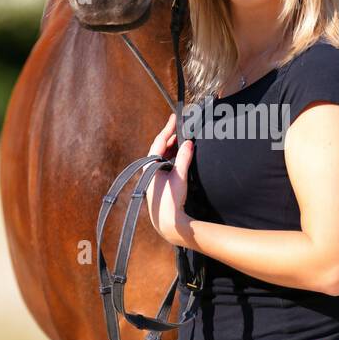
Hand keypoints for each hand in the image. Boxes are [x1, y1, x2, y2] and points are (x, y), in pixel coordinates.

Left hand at [145, 112, 193, 246]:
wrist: (167, 223)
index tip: (174, 117)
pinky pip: (166, 164)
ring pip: (163, 155)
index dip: (168, 128)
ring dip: (173, 147)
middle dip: (172, 137)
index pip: (160, 141)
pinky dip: (174, 157)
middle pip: (161, 147)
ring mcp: (153, 176)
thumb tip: (189, 143)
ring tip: (184, 139)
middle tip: (182, 127)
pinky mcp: (159, 182)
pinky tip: (182, 155)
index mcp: (150, 165)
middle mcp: (150, 169)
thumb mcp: (180, 177)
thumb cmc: (171, 201)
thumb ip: (184, 158)